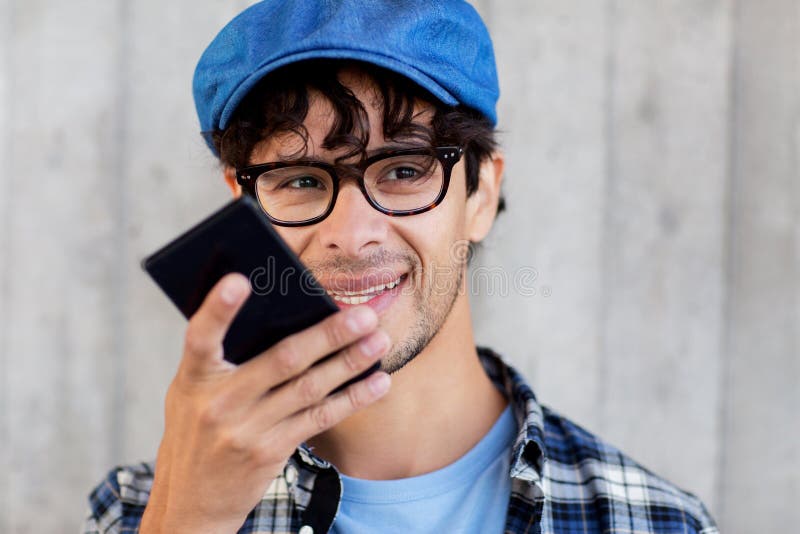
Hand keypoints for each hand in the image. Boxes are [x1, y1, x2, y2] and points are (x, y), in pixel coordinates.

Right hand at [139, 273, 390, 533]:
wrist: (191, 501)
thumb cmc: (195, 430)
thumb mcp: (192, 393)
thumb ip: (224, 359)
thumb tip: (283, 315)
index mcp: (194, 378)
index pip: (200, 337)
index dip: (218, 309)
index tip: (240, 280)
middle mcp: (219, 403)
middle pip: (283, 360)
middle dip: (328, 335)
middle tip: (364, 314)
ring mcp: (247, 429)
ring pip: (309, 388)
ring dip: (350, 362)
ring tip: (380, 340)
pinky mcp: (271, 450)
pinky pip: (319, 418)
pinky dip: (352, 398)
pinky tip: (378, 382)